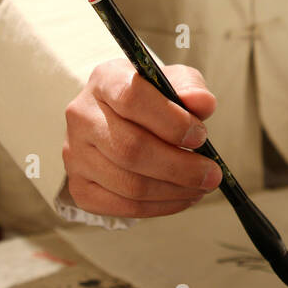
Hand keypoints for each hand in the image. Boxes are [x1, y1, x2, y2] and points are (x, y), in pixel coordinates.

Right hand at [62, 59, 221, 217]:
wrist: (118, 119)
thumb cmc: (151, 99)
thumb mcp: (173, 82)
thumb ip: (191, 88)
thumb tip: (203, 104)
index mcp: (105, 80)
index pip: (132, 98)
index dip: (171, 121)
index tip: (201, 136)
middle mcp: (82, 116)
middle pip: (131, 149)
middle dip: (180, 166)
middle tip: (211, 174)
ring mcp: (75, 154)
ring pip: (129, 184)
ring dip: (174, 191)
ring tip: (200, 186)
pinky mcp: (79, 187)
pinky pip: (123, 206)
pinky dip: (160, 207)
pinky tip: (182, 197)